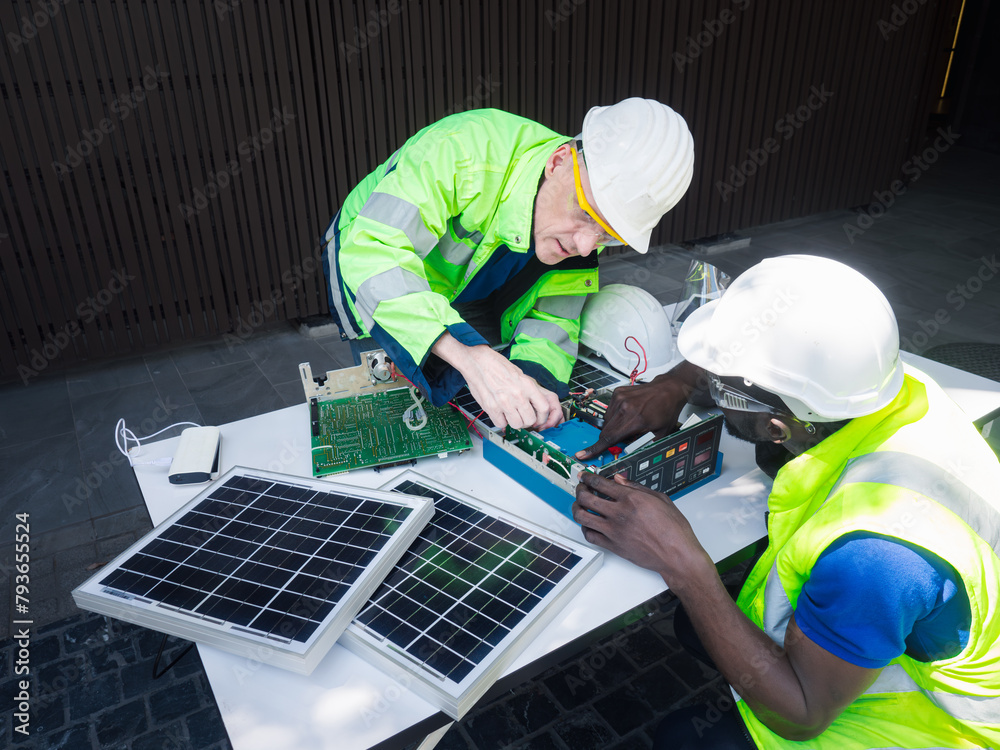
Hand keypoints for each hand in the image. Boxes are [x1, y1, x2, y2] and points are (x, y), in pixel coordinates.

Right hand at [433, 335, 562, 429]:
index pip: (544, 408)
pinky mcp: (491, 407)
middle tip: (522, 416)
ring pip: (516, 424)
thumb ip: (527, 390)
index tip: (538, 417)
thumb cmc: (496, 365)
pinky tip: (499, 413)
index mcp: (527, 385)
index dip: (542, 416)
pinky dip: (500, 421)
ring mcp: (504, 402)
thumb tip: (533, 404)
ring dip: (514, 421)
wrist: (477, 362)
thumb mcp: (519, 374)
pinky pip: (500, 423)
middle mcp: (517, 395)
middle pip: (530, 420)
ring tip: (509, 413)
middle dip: (527, 420)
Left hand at [572, 471, 714, 587]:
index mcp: (631, 499)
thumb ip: (637, 487)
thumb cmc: (673, 529)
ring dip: (577, 507)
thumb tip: (619, 480)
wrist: (676, 555)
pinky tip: (588, 523)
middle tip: (581, 488)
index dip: (588, 477)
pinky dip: (585, 527)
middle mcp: (619, 514)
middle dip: (579, 489)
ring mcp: (613, 531)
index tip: (585, 476)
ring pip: (582, 516)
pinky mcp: (612, 546)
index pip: (600, 484)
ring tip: (579, 504)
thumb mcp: (660, 499)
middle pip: (586, 498)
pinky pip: (589, 535)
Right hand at [575, 361, 705, 459]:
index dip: (594, 448)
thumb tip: (625, 453)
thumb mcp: (659, 434)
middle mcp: (624, 407)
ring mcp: (619, 398)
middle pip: (606, 431)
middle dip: (610, 438)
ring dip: (614, 426)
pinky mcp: (617, 393)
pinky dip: (616, 416)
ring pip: (606, 421)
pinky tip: (628, 413)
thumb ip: (641, 445)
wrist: (667, 389)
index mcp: (635, 419)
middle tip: (625, 436)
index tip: (582, 454)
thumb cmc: (666, 410)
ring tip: (630, 421)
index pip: (609, 438)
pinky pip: (609, 411)